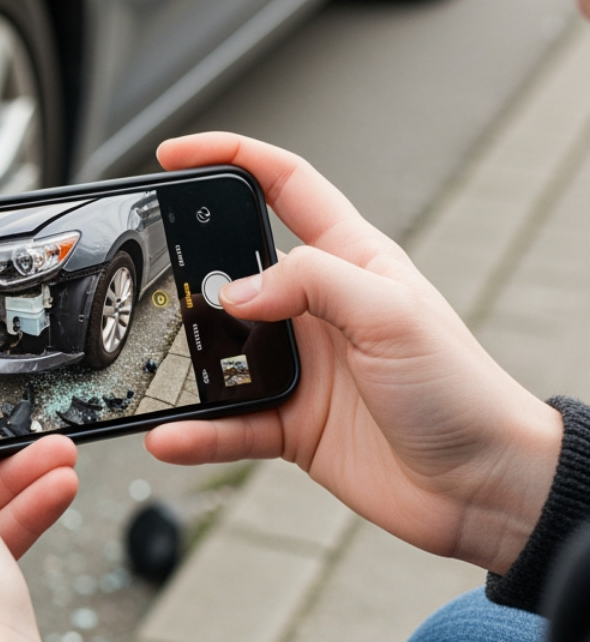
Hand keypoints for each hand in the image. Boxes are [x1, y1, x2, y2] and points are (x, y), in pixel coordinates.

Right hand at [147, 132, 561, 573]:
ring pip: (220, 353)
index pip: (282, 186)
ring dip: (188, 363)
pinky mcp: (289, 424)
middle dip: (190, 270)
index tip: (175, 154)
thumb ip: (311, 283)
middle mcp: (318, 309)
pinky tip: (174, 435)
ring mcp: (300, 367)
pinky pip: (226, 423)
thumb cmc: (462, 391)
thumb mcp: (391, 313)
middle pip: (234, 271)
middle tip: (157, 278)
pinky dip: (197, 431)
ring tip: (163, 367)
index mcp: (350, 261)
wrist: (484, 486)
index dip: (230, 158)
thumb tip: (232, 289)